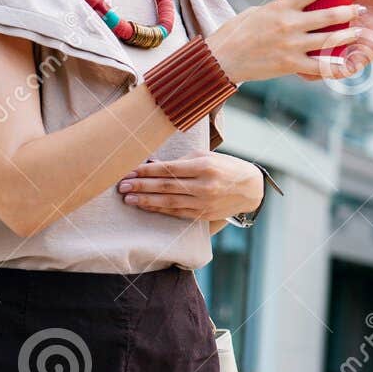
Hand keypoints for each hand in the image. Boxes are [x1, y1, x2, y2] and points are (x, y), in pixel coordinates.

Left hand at [117, 153, 261, 218]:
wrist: (250, 188)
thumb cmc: (226, 167)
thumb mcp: (206, 156)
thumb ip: (180, 161)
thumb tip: (153, 164)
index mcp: (204, 166)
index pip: (169, 169)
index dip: (147, 171)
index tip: (130, 170)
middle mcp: (204, 185)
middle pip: (166, 186)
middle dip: (141, 186)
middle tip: (122, 186)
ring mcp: (203, 202)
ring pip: (168, 202)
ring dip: (146, 200)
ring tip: (128, 199)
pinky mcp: (202, 214)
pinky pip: (176, 212)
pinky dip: (159, 209)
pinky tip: (146, 206)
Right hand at [208, 0, 364, 82]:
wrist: (222, 58)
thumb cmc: (237, 31)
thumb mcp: (258, 11)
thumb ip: (280, 7)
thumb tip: (295, 1)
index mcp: (281, 6)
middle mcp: (289, 24)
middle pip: (327, 15)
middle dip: (348, 11)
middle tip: (361, 8)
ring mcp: (291, 45)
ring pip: (328, 40)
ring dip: (347, 35)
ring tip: (359, 32)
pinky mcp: (290, 65)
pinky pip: (318, 66)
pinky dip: (334, 66)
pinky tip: (347, 64)